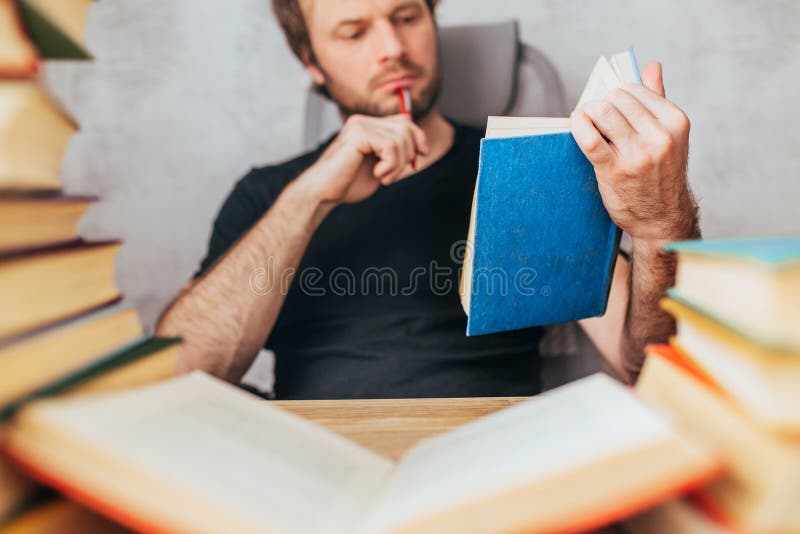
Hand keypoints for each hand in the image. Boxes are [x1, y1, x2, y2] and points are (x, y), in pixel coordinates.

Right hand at [302, 114, 428, 204]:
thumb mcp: (380, 168)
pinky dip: (391, 165)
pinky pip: (391, 146)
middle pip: (406, 127)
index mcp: (367, 126)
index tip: (422, 154)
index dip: (418, 136)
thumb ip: (395, 156)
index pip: (404, 121)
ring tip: (384, 178)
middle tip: (393, 175)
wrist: (323, 193)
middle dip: (408, 154)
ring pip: (400, 138)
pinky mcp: (359, 134)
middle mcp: (363, 121)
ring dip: (398, 164)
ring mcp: (360, 125)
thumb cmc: (348, 184)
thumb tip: (420, 148)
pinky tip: (378, 175)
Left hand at [570, 62, 696, 242]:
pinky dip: (577, 125)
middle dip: (601, 104)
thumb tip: (652, 65)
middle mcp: (659, 136)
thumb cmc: (661, 173)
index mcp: (675, 122)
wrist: (661, 218)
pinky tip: (577, 125)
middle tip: (596, 116)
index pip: (634, 89)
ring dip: (587, 113)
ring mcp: (637, 154)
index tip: (611, 108)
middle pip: (615, 99)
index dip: (616, 96)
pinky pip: (588, 137)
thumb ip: (658, 98)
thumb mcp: (669, 135)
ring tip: (587, 121)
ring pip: (601, 112)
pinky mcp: (614, 169)